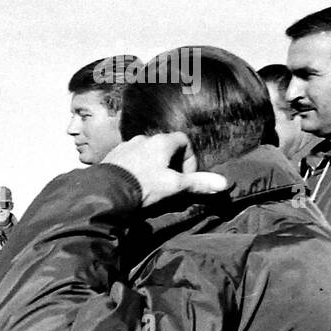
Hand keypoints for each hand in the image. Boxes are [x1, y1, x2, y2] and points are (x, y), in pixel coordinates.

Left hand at [101, 132, 228, 206]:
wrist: (105, 191)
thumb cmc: (143, 185)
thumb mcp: (174, 185)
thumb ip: (198, 183)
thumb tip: (224, 182)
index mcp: (160, 141)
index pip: (184, 140)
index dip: (190, 158)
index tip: (186, 177)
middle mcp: (142, 138)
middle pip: (165, 147)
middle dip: (172, 164)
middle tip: (170, 183)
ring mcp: (125, 146)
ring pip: (146, 153)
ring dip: (153, 166)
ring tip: (152, 185)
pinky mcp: (112, 156)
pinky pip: (130, 158)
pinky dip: (137, 168)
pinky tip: (135, 183)